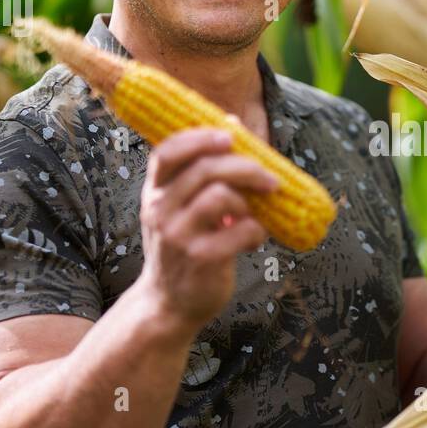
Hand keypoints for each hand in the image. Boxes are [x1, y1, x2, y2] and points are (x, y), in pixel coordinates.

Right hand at [135, 127, 276, 332]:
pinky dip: (256, 232)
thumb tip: (233, 124)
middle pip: (205, 169)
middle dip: (246, 168)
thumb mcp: (181, 209)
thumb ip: (200, 172)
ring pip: (221, 196)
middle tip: (270, 180)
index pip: (169, 152)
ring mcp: (177, 236)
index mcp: (155, 193)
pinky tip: (254, 241)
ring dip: (249, 202)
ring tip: (253, 217)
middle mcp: (160, 211)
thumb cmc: (184, 248)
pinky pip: (240, 231)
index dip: (200, 137)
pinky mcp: (200, 259)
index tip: (230, 135)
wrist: (169, 304)